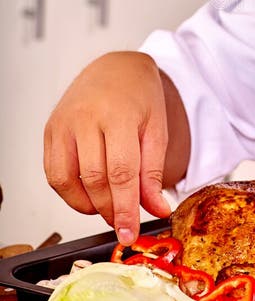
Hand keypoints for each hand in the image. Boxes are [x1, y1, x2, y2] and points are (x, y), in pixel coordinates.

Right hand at [44, 51, 172, 243]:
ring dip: (88, 205)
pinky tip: (89, 195)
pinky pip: (53, 173)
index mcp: (118, 115)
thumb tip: (158, 210)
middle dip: (110, 210)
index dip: (126, 208)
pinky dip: (70, 193)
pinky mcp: (50, 131)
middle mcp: (86, 118)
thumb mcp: (157, 130)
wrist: (117, 67)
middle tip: (123, 223)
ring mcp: (63, 124)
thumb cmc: (140, 96)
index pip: (121, 173)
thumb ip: (154, 172)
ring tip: (108, 208)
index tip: (131, 233)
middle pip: (95, 179)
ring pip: (68, 180)